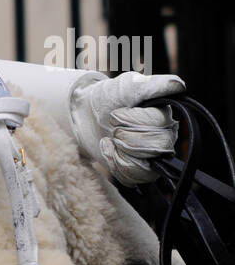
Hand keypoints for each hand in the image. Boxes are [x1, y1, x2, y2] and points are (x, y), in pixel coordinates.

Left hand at [68, 70, 184, 185]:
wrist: (85, 112)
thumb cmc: (109, 96)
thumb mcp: (129, 85)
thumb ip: (155, 85)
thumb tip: (180, 85)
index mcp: (165, 118)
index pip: (158, 130)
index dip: (132, 122)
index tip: (117, 112)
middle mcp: (164, 139)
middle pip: (152, 150)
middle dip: (124, 137)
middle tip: (113, 125)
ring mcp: (152, 158)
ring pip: (143, 168)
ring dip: (119, 152)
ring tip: (111, 138)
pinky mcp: (138, 172)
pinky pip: (131, 179)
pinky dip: (114, 163)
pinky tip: (108, 148)